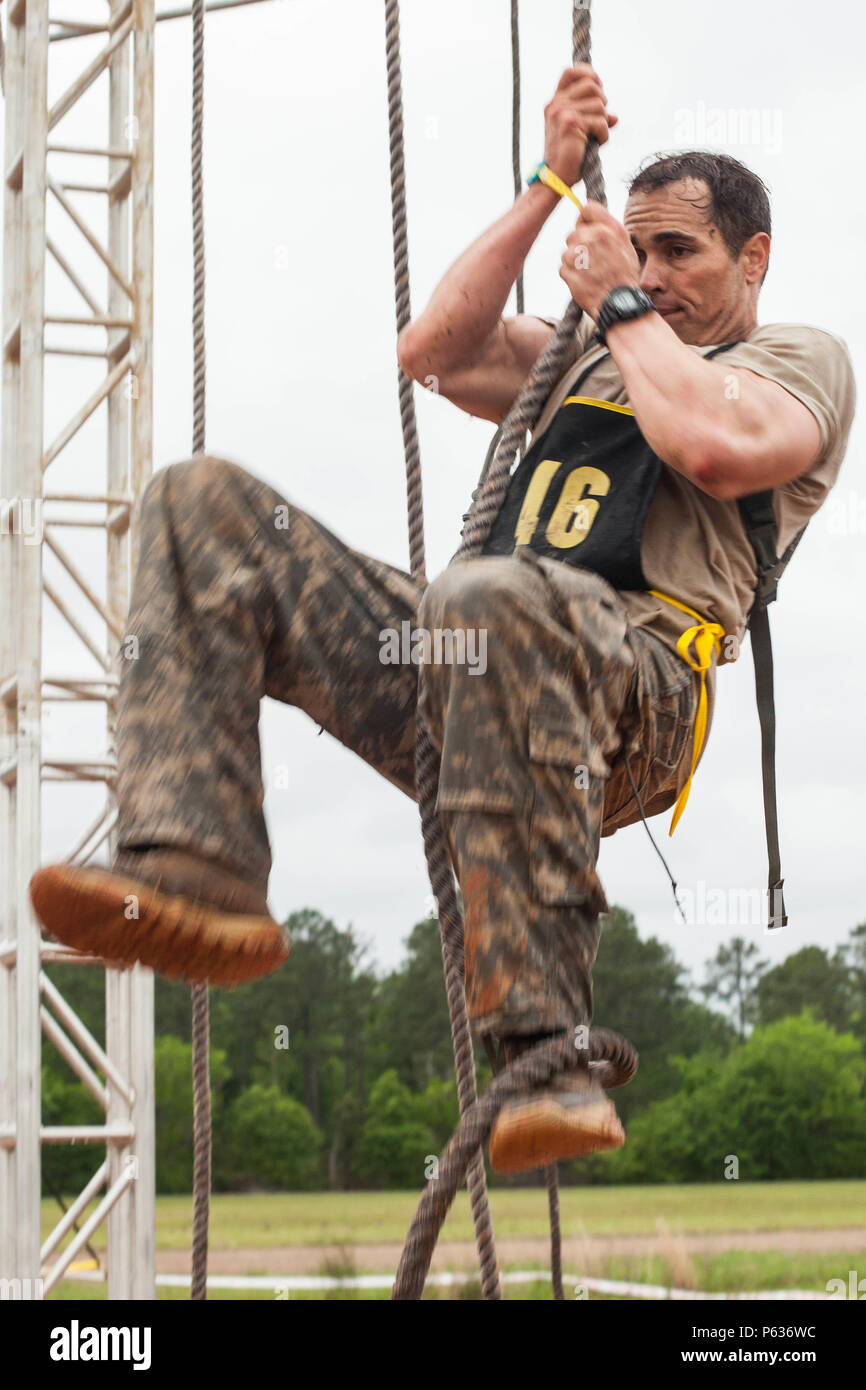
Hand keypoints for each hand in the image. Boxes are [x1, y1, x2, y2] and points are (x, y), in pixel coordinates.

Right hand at [543, 64, 617, 187]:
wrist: (556, 178)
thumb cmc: (569, 157)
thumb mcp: (580, 132)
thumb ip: (594, 119)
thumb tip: (615, 118)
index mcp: (555, 102)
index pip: (571, 72)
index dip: (588, 74)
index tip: (597, 88)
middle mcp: (556, 104)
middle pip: (592, 84)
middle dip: (602, 102)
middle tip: (599, 120)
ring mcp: (562, 112)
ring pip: (599, 103)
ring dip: (604, 121)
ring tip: (596, 136)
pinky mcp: (571, 123)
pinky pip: (600, 121)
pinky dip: (604, 135)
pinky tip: (597, 144)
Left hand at [559, 201, 640, 318]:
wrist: (620, 305)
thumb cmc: (624, 276)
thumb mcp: (626, 245)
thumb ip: (609, 226)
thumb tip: (587, 207)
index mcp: (610, 229)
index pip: (586, 209)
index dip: (583, 220)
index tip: (585, 230)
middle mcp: (594, 238)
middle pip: (573, 233)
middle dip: (578, 246)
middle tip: (592, 262)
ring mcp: (580, 256)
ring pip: (566, 253)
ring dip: (574, 263)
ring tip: (590, 275)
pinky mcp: (570, 272)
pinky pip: (563, 269)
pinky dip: (571, 276)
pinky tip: (584, 283)